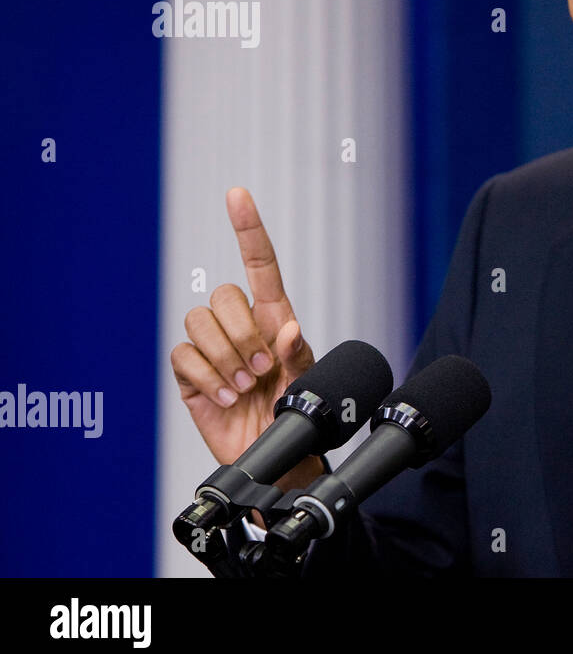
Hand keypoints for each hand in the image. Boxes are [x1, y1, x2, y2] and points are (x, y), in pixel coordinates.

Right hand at [170, 187, 318, 488]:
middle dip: (243, 333)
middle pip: (223, 295)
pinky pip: (184, 356)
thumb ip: (300, 356)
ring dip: (225, 357)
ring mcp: (212, 350)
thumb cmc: (297, 414)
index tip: (238, 195)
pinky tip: (225, 397)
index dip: (248, 229)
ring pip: (199, 321)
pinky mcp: (190, 375)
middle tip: (261, 370)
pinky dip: (206, 378)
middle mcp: (240, 327)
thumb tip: (288, 330)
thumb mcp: (308, 383)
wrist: (276, 457)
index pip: (260, 264)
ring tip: (244, 387)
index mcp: (273, 318)